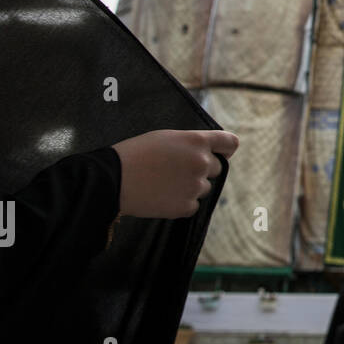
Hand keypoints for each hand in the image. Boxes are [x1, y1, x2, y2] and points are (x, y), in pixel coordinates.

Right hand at [113, 129, 237, 218]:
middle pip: (217, 168)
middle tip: (176, 170)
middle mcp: (202, 162)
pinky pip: (193, 205)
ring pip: (204, 188)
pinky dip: (181, 203)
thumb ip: (192, 143)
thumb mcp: (167, 137)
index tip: (222, 154)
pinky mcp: (186, 206)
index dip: (226, 149)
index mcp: (197, 141)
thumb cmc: (136, 153)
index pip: (230, 143)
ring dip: (191, 186)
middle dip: (202, 169)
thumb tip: (209, 154)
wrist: (113, 179)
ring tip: (164, 183)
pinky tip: (162, 196)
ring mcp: (195, 186)